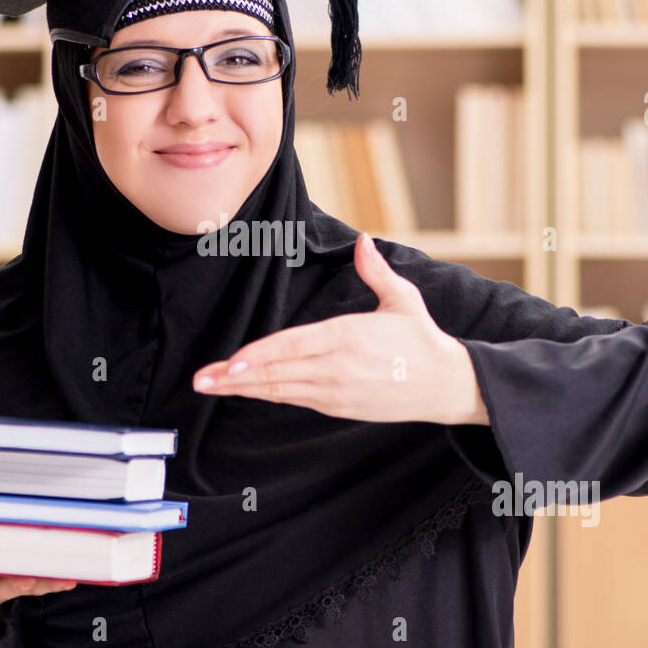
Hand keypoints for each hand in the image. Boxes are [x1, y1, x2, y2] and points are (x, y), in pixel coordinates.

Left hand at [192, 232, 488, 424]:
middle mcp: (338, 367)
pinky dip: (267, 393)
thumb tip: (364, 241)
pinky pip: (294, 398)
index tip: (232, 360)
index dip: (261, 354)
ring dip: (243, 388)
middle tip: (201, 379)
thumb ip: (376, 272)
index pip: (294, 346)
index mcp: (349, 336)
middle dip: (236, 376)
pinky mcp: (338, 406)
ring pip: (280, 389)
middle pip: (278, 372)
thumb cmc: (422, 340)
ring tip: (211, 385)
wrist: (446, 386)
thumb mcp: (402, 300)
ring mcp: (336, 390)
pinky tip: (244, 389)